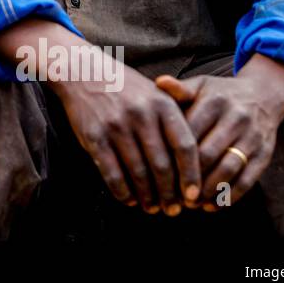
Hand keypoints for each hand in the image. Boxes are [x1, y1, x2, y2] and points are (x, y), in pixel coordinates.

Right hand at [53, 64, 201, 214]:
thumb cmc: (126, 87)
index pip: (184, 146)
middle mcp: (141, 115)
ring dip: (147, 197)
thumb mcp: (157, 92)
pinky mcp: (94, 136)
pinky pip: (112, 172)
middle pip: (162, 165)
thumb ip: (179, 118)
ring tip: (152, 208)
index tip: (194, 196)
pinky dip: (122, 191)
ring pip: (138, 173)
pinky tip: (129, 199)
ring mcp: (116, 125)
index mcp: (162, 104)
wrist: (83, 72)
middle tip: (173, 210)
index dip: (191, 175)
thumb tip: (200, 158)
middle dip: (169, 194)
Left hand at [155, 55, 283, 210]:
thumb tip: (159, 82)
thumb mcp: (201, 86)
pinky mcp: (265, 154)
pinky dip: (230, 196)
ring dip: (209, 190)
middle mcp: (236, 118)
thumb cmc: (220, 94)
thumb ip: (179, 90)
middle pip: (209, 153)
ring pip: (229, 168)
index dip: (173, 153)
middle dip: (190, 176)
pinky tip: (213, 205)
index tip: (157, 170)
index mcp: (215, 101)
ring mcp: (253, 137)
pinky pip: (248, 179)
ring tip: (191, 203)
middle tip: (171, 194)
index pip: (191, 131)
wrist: (264, 96)